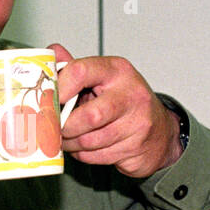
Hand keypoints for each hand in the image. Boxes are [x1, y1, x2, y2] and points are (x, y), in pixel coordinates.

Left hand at [50, 43, 182, 177]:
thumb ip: (76, 68)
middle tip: (55, 129)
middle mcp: (131, 94)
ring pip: (91, 140)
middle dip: (65, 127)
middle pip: (89, 115)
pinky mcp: (136, 148)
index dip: (59, 88)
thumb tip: (52, 52)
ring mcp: (137, 123)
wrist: (160, 131)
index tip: (48, 100)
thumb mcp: (103, 79)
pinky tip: (84, 148)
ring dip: (71, 144)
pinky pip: (98, 156)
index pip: (81, 71)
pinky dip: (83, 155)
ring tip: (66, 139)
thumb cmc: (125, 102)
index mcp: (117, 71)